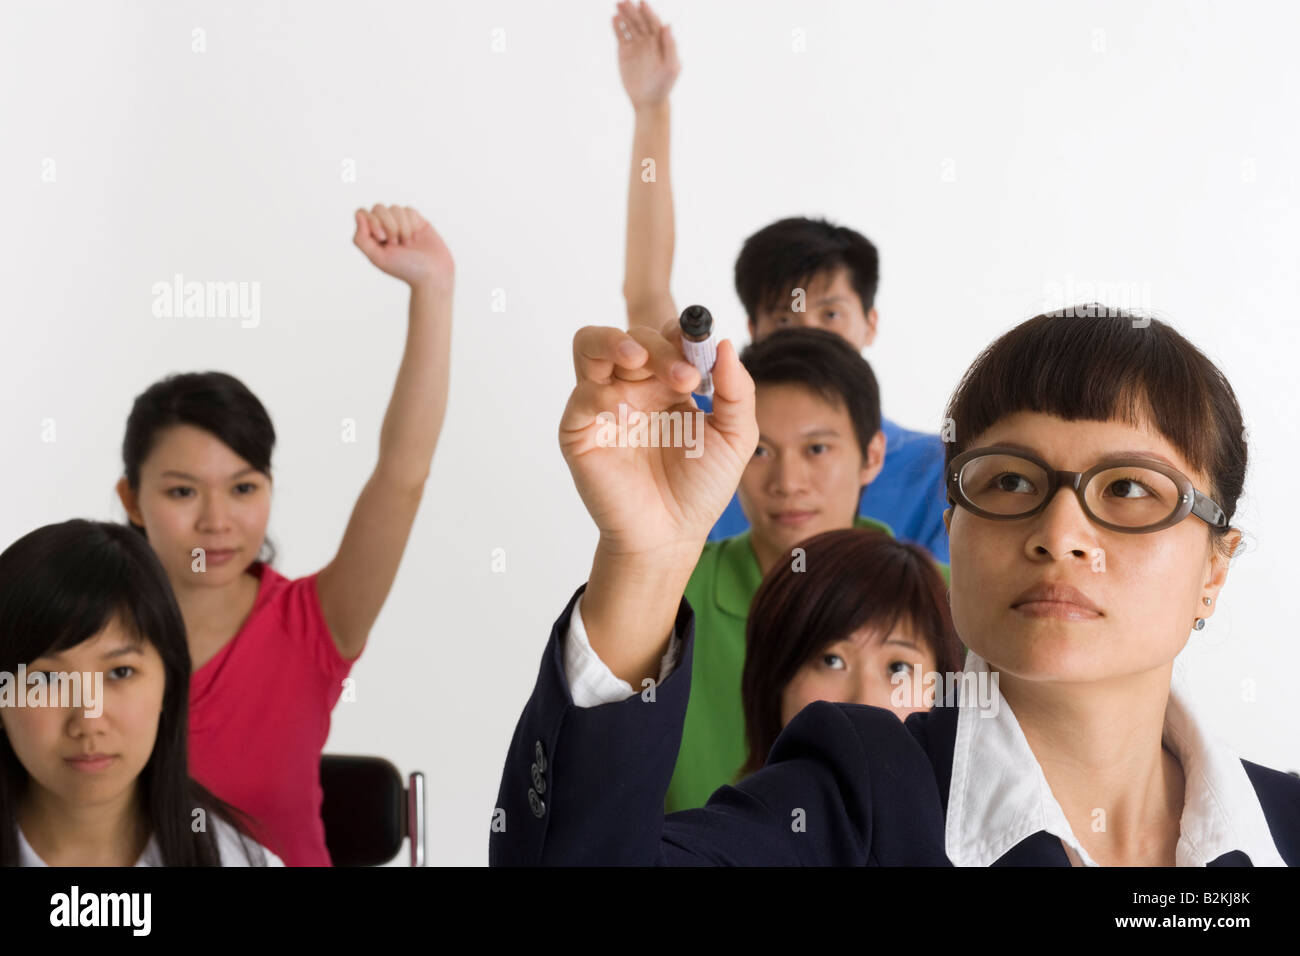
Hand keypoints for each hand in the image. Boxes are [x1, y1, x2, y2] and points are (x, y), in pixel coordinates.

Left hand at [353, 204, 453, 291]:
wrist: (433, 274)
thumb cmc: (405, 269)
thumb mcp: (378, 258)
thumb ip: (361, 238)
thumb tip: (359, 215)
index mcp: (372, 236)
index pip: (363, 213)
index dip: (372, 222)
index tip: (381, 238)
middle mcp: (385, 227)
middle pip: (378, 208)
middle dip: (388, 225)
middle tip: (396, 244)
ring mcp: (401, 222)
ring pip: (395, 208)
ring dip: (402, 228)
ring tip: (407, 243)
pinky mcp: (416, 220)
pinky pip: (409, 210)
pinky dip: (412, 225)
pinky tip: (416, 237)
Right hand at [560, 321, 756, 559]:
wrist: (671, 535)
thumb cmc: (700, 488)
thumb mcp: (734, 436)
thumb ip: (737, 391)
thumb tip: (724, 343)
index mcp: (667, 383)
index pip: (667, 337)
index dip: (682, 332)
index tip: (702, 344)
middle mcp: (633, 387)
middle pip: (633, 338)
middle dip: (660, 347)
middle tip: (688, 377)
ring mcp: (603, 405)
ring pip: (590, 345)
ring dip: (615, 342)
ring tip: (639, 358)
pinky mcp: (579, 430)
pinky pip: (580, 394)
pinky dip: (599, 389)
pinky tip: (623, 404)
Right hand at [612, 1, 679, 109]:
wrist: (648, 101)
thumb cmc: (663, 86)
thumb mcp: (671, 67)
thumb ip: (671, 46)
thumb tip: (668, 25)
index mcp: (660, 41)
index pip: (654, 22)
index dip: (648, 12)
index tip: (641, 3)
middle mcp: (648, 40)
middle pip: (640, 21)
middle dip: (633, 10)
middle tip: (624, 1)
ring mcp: (636, 45)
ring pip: (629, 25)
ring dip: (624, 15)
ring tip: (618, 5)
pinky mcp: (624, 52)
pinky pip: (620, 35)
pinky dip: (617, 27)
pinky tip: (614, 19)